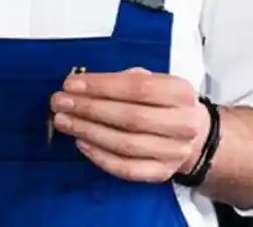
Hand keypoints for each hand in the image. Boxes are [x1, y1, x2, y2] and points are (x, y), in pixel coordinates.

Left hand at [50, 67, 209, 182]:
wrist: (193, 134)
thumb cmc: (161, 102)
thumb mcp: (151, 81)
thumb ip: (121, 80)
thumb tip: (80, 86)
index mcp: (181, 93)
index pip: (139, 87)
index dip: (101, 86)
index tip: (70, 84)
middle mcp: (183, 124)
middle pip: (131, 117)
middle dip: (89, 109)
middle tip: (59, 103)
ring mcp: (175, 152)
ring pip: (126, 145)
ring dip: (89, 131)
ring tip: (63, 121)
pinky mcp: (163, 173)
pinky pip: (127, 169)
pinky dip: (100, 157)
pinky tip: (81, 142)